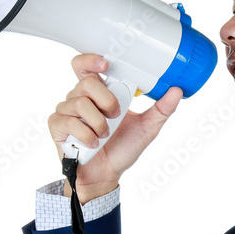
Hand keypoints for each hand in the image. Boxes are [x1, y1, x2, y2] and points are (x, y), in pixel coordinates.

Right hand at [47, 53, 182, 202]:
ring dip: (99, 122)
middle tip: (115, 115)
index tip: (105, 64)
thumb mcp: (147, 128)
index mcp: (99, 92)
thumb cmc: (122, 149)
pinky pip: (69, 121)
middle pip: (87, 81)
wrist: (106, 175)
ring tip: (104, 135)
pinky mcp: (57, 125)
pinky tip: (92, 143)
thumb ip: (161, 109)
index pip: (87, 65)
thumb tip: (177, 90)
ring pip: (79, 102)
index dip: (92, 59)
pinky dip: (86, 135)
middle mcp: (81, 97)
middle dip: (106, 100)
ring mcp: (67, 110)